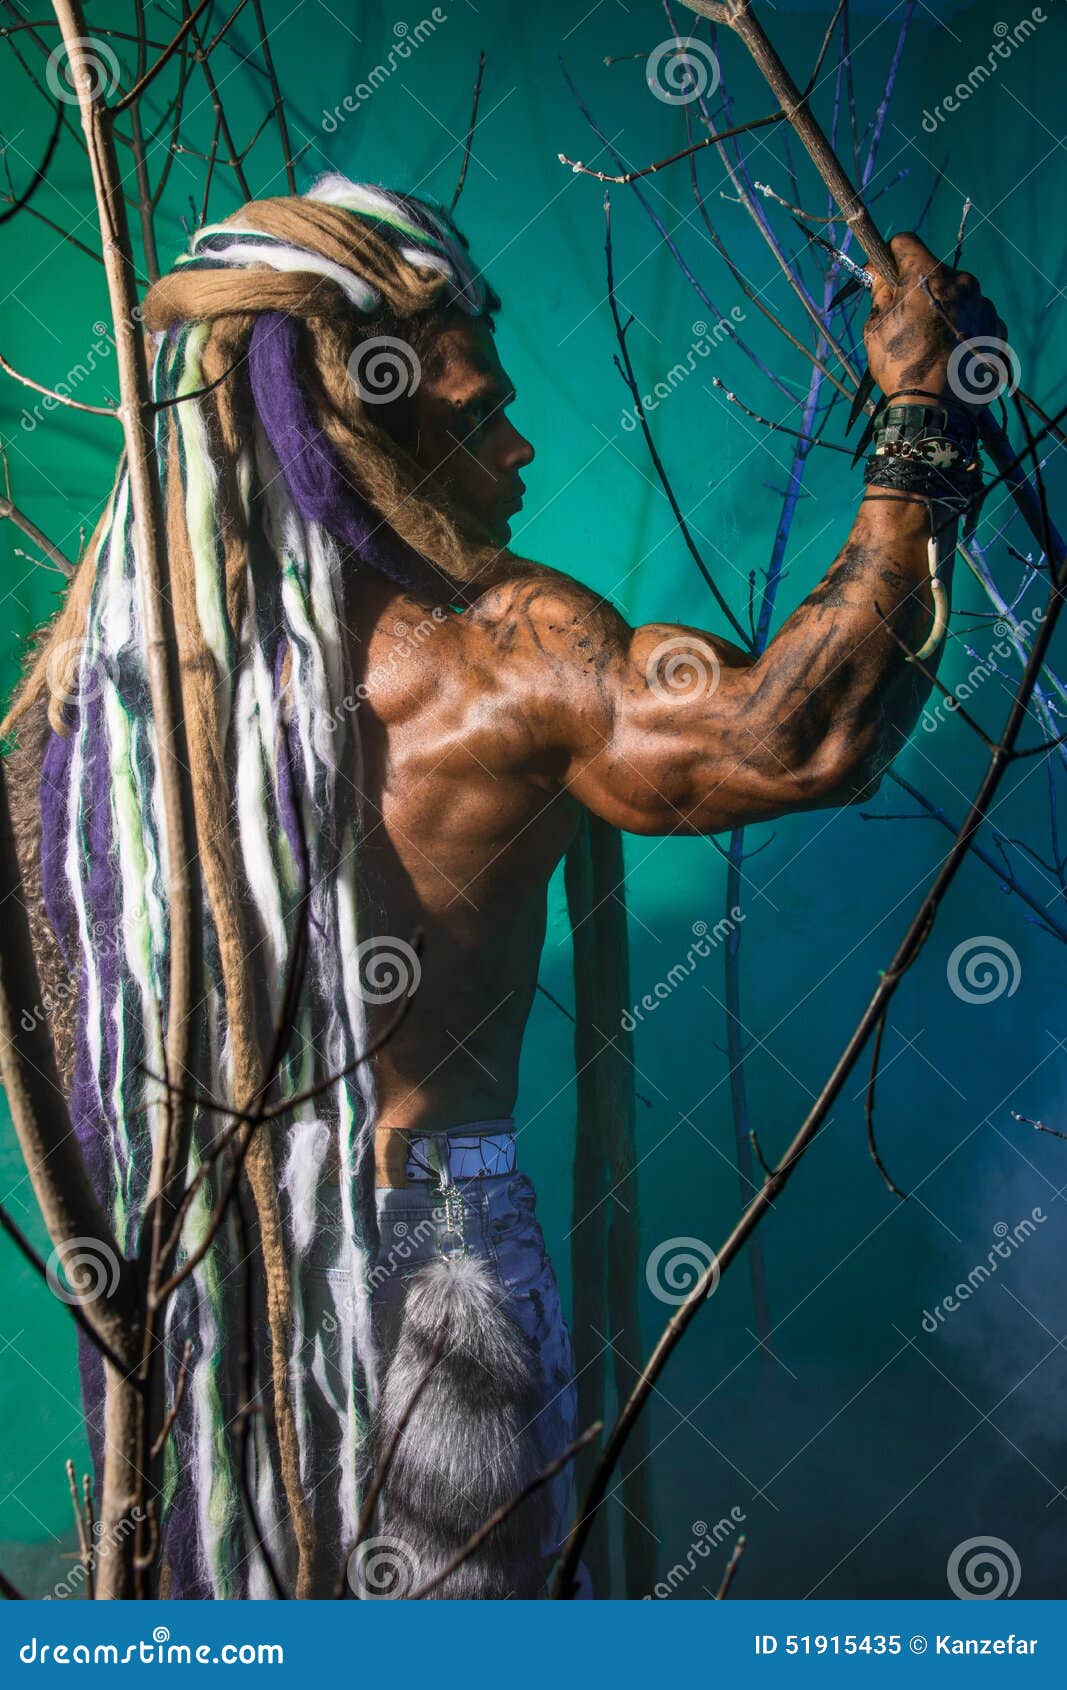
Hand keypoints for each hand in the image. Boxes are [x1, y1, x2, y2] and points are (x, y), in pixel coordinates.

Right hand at [862, 232, 1007, 407]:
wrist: (937, 410)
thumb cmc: (901, 367)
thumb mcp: (875, 329)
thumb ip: (879, 293)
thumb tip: (878, 272)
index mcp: (928, 275)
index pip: (906, 242)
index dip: (891, 255)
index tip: (884, 272)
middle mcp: (961, 281)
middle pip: (935, 270)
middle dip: (920, 287)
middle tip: (907, 318)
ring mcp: (983, 304)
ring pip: (958, 294)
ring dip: (944, 308)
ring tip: (932, 341)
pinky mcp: (997, 327)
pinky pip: (976, 316)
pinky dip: (963, 326)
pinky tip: (951, 351)